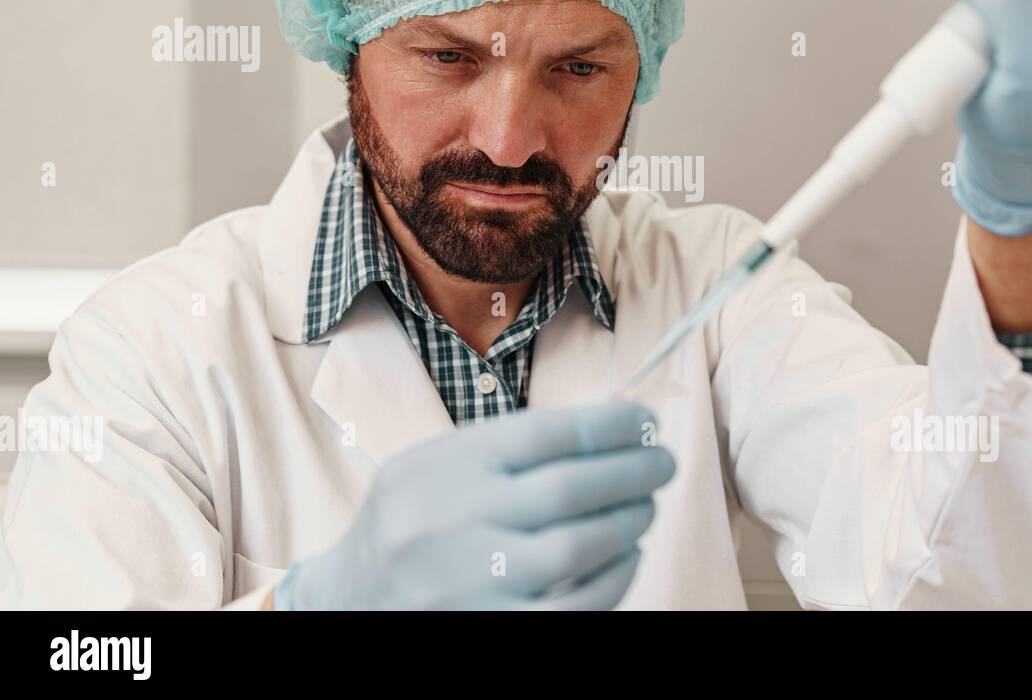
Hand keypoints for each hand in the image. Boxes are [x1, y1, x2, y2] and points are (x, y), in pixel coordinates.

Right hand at [273, 400, 674, 609]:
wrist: (349, 600)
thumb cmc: (411, 518)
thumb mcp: (437, 462)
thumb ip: (509, 445)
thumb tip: (611, 426)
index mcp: (444, 465)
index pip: (548, 432)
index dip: (612, 424)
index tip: (646, 421)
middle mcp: (453, 520)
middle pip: (570, 488)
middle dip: (633, 471)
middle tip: (664, 462)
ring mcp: (470, 582)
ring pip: (578, 548)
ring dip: (628, 522)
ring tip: (647, 506)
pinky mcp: (489, 628)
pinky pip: (574, 607)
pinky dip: (614, 578)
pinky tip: (627, 556)